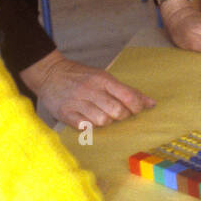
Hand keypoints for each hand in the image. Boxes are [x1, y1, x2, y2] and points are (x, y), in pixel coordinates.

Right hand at [19, 50, 154, 128]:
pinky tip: (89, 120)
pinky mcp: (65, 113)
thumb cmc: (81, 76)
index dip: (137, 106)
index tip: (136, 110)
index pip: (127, 96)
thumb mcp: (104, 77)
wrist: (49, 73)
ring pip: (102, 121)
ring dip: (106, 122)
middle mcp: (90, 90)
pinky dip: (90, 126)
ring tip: (103, 116)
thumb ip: (126, 90)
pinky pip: (84, 126)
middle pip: (116, 111)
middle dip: (122, 116)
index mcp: (102, 79)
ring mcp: (77, 102)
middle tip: (119, 114)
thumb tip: (151, 103)